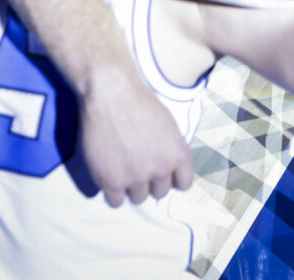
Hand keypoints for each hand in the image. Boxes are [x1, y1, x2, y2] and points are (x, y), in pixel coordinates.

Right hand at [79, 63, 194, 205]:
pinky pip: (115, 201)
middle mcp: (161, 169)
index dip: (172, 178)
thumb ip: (170, 151)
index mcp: (179, 154)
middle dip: (150, 182)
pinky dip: (113, 191)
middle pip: (159, 192)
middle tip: (137, 166)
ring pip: (138, 198)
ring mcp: (136, 177)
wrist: (111, 92)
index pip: (183, 184)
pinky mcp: (111, 181)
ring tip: (122, 168)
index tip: (162, 172)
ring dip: (131, 187)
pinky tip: (109, 176)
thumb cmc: (139, 101)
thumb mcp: (168, 126)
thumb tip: (168, 170)